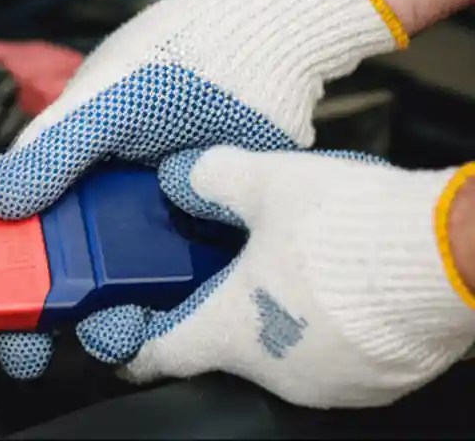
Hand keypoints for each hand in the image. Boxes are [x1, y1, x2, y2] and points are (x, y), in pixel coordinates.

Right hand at [0, 0, 406, 379]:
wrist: (270, 42)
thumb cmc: (180, 53)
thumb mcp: (103, 102)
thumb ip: (50, 151)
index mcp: (63, 167)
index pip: (15, 232)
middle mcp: (105, 200)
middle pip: (68, 274)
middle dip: (58, 314)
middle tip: (59, 339)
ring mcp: (158, 222)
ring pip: (127, 289)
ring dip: (122, 317)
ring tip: (122, 330)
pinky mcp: (210, 236)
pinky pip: (189, 285)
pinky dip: (182, 307)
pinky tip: (182, 315)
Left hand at [76, 147, 474, 407]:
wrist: (456, 255)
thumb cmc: (358, 229)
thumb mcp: (266, 184)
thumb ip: (209, 179)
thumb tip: (179, 175)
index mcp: (233, 332)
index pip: (161, 353)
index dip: (132, 341)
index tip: (117, 335)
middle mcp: (276, 372)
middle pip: (226, 346)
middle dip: (222, 308)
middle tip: (230, 267)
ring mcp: (331, 383)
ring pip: (282, 352)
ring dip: (277, 316)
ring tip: (295, 266)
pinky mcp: (378, 382)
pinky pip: (333, 357)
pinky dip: (324, 327)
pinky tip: (339, 287)